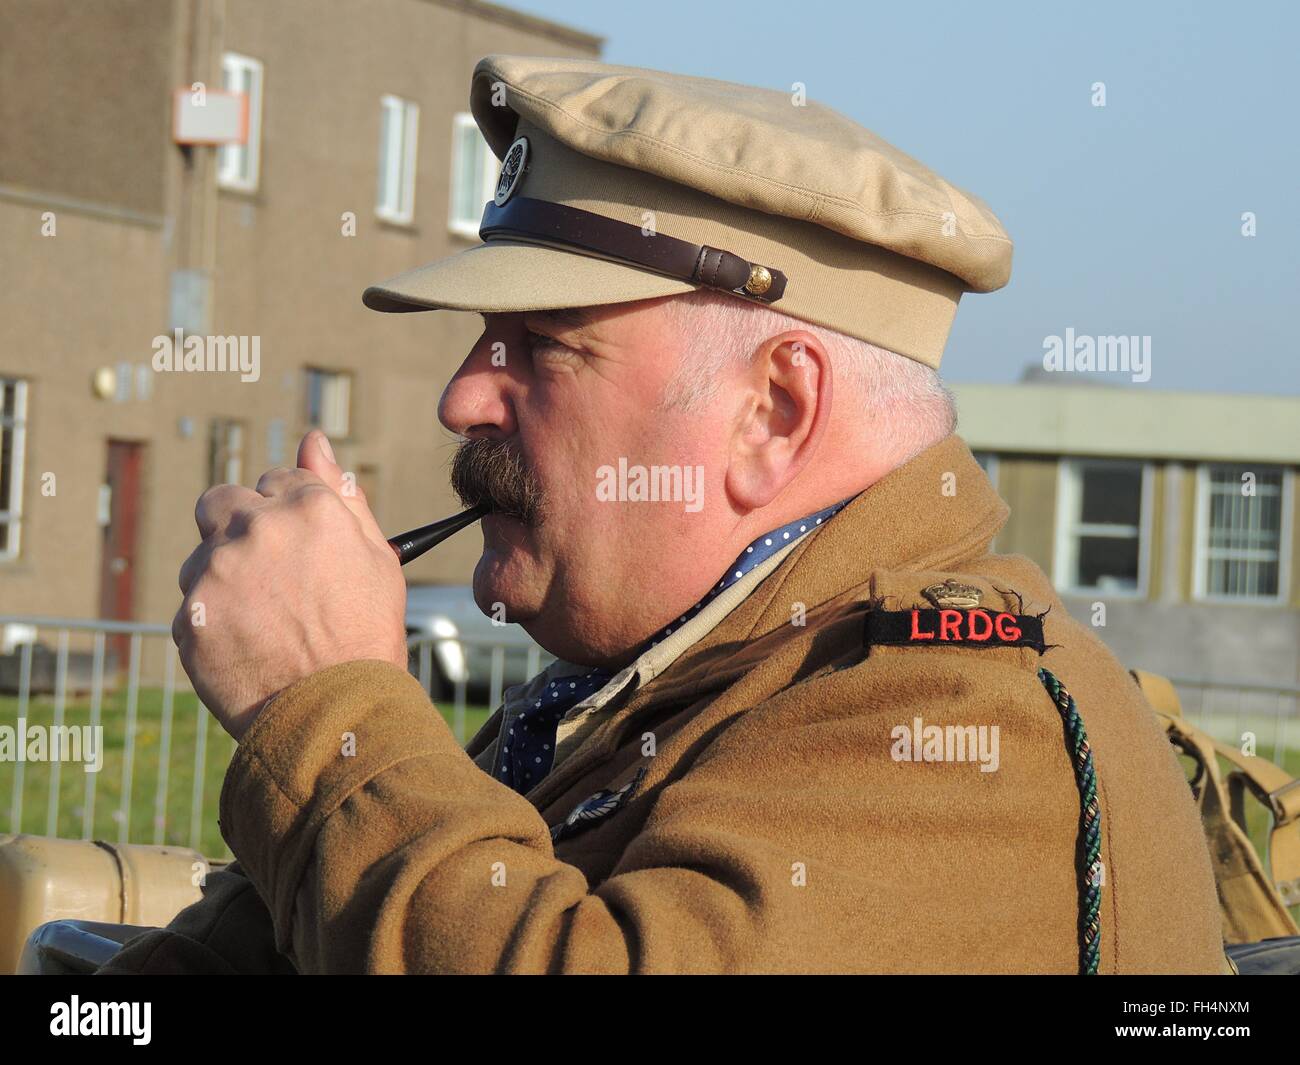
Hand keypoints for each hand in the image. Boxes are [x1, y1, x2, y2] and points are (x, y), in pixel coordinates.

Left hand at [173, 431, 407, 739]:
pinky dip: (215, 621)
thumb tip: (313, 439)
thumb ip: (341, 492)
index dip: (291, 515)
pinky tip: (250, 647)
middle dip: (240, 527)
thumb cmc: (367, 636)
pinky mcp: (189, 617)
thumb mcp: (376, 558)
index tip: (304, 550)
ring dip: (224, 577)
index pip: (277, 479)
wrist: (339, 715)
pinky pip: (193, 604)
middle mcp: (255, 530)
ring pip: (202, 556)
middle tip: (272, 577)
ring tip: (266, 623)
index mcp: (308, 508)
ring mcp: (215, 574)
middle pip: (221, 501)